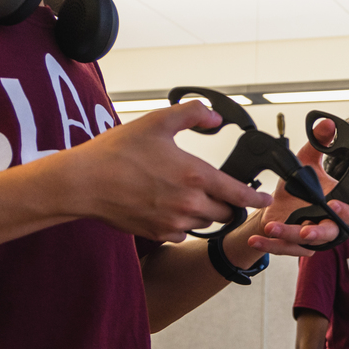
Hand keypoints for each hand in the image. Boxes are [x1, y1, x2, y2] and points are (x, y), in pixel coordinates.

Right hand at [63, 102, 271, 241]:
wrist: (84, 183)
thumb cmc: (117, 152)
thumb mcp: (157, 121)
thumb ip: (192, 114)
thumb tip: (214, 118)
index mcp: (195, 177)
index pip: (239, 194)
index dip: (256, 197)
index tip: (265, 199)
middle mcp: (189, 204)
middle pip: (224, 211)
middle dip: (225, 201)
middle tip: (214, 188)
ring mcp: (174, 222)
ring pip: (204, 222)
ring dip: (204, 211)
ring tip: (186, 193)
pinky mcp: (158, 234)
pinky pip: (182, 232)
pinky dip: (182, 222)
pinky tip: (167, 206)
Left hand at [250, 117, 348, 255]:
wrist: (276, 207)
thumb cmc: (297, 189)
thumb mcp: (306, 163)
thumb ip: (318, 144)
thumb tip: (326, 124)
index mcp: (338, 207)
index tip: (333, 204)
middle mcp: (327, 225)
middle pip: (332, 234)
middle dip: (320, 233)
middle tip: (307, 229)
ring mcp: (311, 238)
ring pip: (306, 244)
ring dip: (289, 237)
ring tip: (272, 227)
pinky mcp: (293, 247)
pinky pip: (284, 250)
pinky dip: (270, 246)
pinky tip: (256, 239)